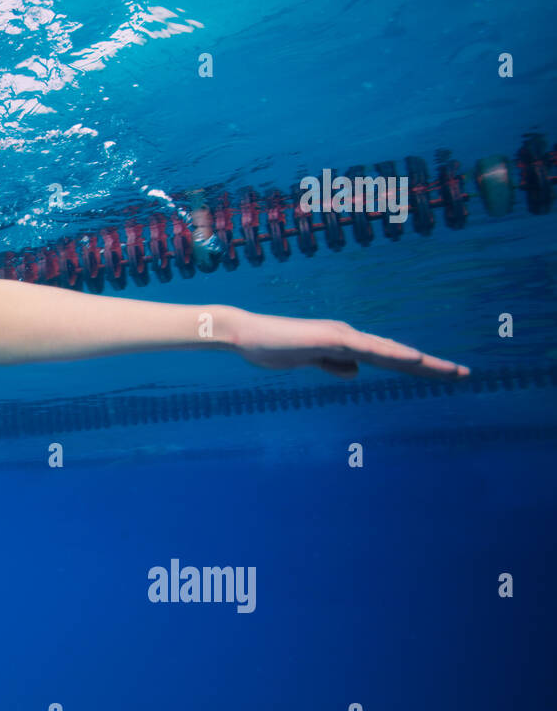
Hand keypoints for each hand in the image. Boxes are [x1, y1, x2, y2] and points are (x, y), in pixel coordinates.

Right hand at [227, 308, 469, 379]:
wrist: (246, 333)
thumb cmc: (270, 347)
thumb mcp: (307, 363)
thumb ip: (332, 365)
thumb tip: (358, 372)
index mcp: (346, 345)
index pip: (388, 359)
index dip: (416, 368)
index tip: (442, 376)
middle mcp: (351, 337)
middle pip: (398, 354)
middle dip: (432, 366)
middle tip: (465, 375)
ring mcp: (343, 336)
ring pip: (391, 351)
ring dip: (423, 362)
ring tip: (452, 371)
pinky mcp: (333, 338)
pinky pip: (370, 348)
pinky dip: (394, 353)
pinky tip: (415, 359)